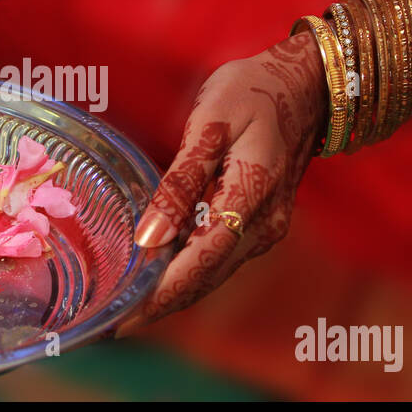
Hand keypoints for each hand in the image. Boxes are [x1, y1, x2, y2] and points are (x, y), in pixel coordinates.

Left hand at [118, 31, 327, 333]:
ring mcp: (265, 230)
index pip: (199, 262)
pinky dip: (185, 276)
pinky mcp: (258, 227)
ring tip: (121, 310)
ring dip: (169, 297)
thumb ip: (180, 182)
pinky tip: (154, 281)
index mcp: (251, 197)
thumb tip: (149, 237)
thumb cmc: (251, 93)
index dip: (159, 295)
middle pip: (204, 279)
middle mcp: (263, 226)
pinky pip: (217, 261)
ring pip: (211, 276)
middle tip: (107, 324)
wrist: (304, 86)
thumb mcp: (210, 124)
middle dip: (156, 307)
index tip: (121, 318)